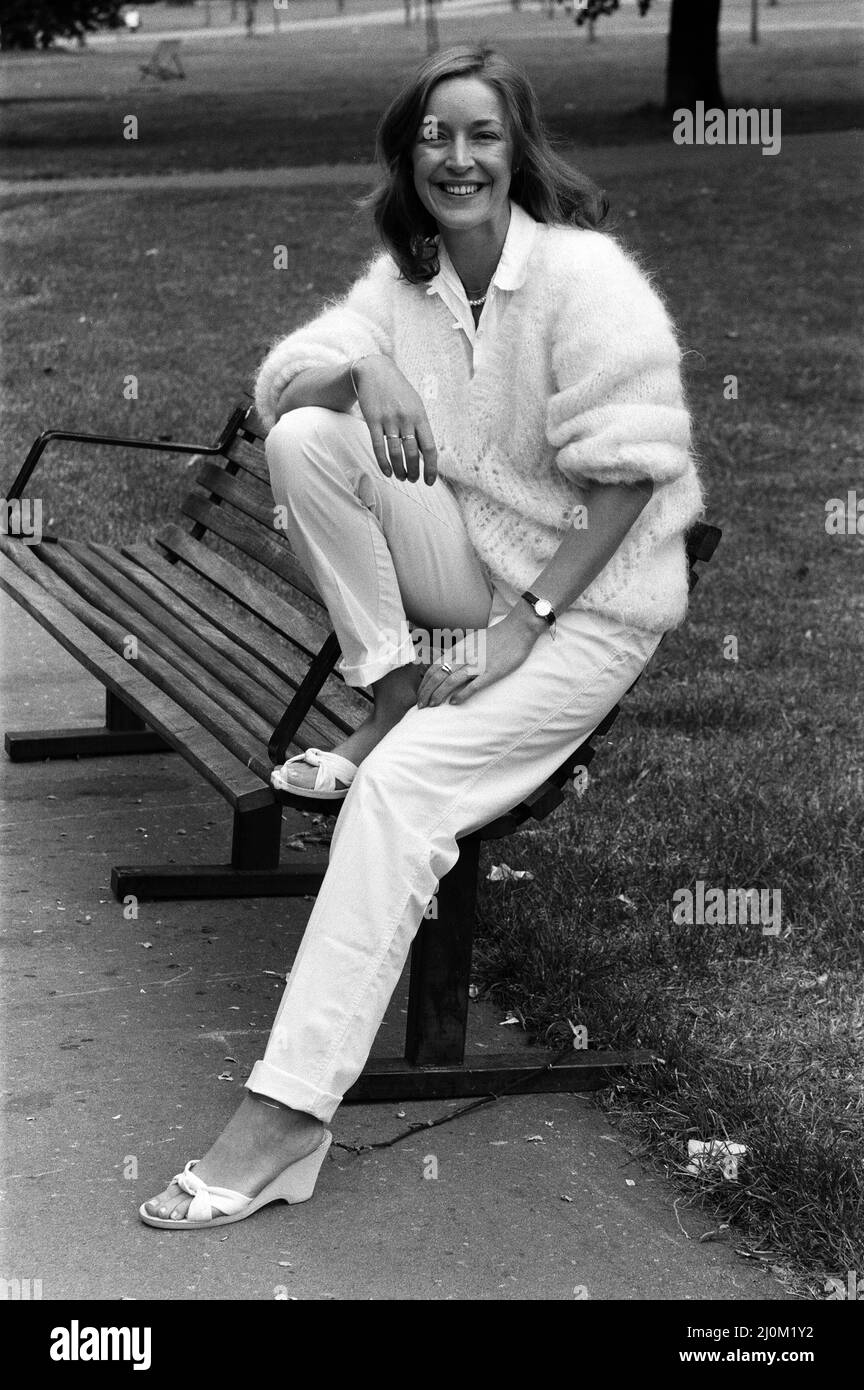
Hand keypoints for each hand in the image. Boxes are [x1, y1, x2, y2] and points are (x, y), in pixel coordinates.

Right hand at [352, 355, 437, 484]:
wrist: (375, 371)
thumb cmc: (398, 391)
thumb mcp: (415, 405)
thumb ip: (420, 427)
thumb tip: (425, 453)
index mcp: (420, 416)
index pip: (429, 448)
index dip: (430, 468)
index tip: (430, 481)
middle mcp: (406, 419)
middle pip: (412, 454)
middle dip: (414, 472)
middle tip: (413, 480)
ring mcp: (389, 420)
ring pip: (396, 453)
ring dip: (399, 470)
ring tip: (401, 477)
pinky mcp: (373, 420)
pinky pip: (379, 446)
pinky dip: (383, 462)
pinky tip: (386, 472)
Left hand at [415, 612, 542, 708]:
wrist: (517, 630)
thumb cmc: (495, 637)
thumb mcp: (472, 641)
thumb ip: (459, 652)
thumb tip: (448, 665)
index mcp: (458, 649)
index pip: (434, 667)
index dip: (424, 682)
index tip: (420, 695)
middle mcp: (464, 656)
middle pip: (438, 675)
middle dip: (426, 692)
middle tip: (421, 705)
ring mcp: (477, 664)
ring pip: (451, 681)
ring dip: (438, 695)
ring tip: (431, 706)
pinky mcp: (491, 672)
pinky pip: (473, 685)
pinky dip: (461, 694)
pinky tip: (454, 703)